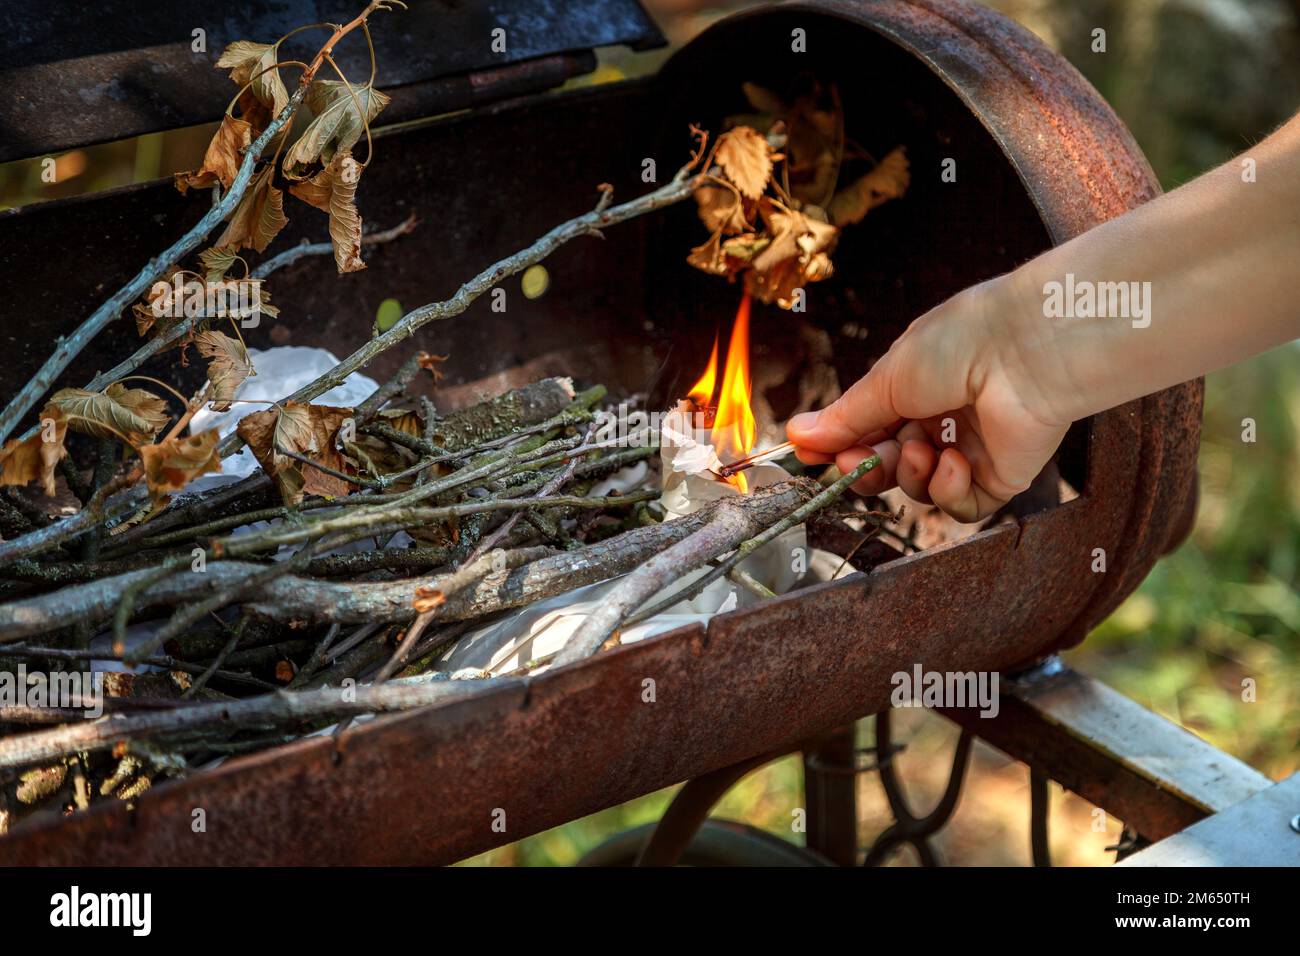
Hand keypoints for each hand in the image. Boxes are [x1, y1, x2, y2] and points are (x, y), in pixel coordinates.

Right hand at [786, 279, 1068, 522]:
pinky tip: (954, 462)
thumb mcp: (887, 379)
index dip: (839, 447)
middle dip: (867, 467)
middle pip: (889, 467)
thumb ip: (845, 417)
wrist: (1027, 350)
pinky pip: (960, 504)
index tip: (812, 455)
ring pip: (919, 488)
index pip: (867, 430)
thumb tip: (797, 434)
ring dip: (910, 473)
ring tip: (921, 448)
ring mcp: (972, 449)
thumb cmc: (961, 343)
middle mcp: (942, 419)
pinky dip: (949, 490)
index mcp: (914, 387)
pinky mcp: (1001, 475)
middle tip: (854, 461)